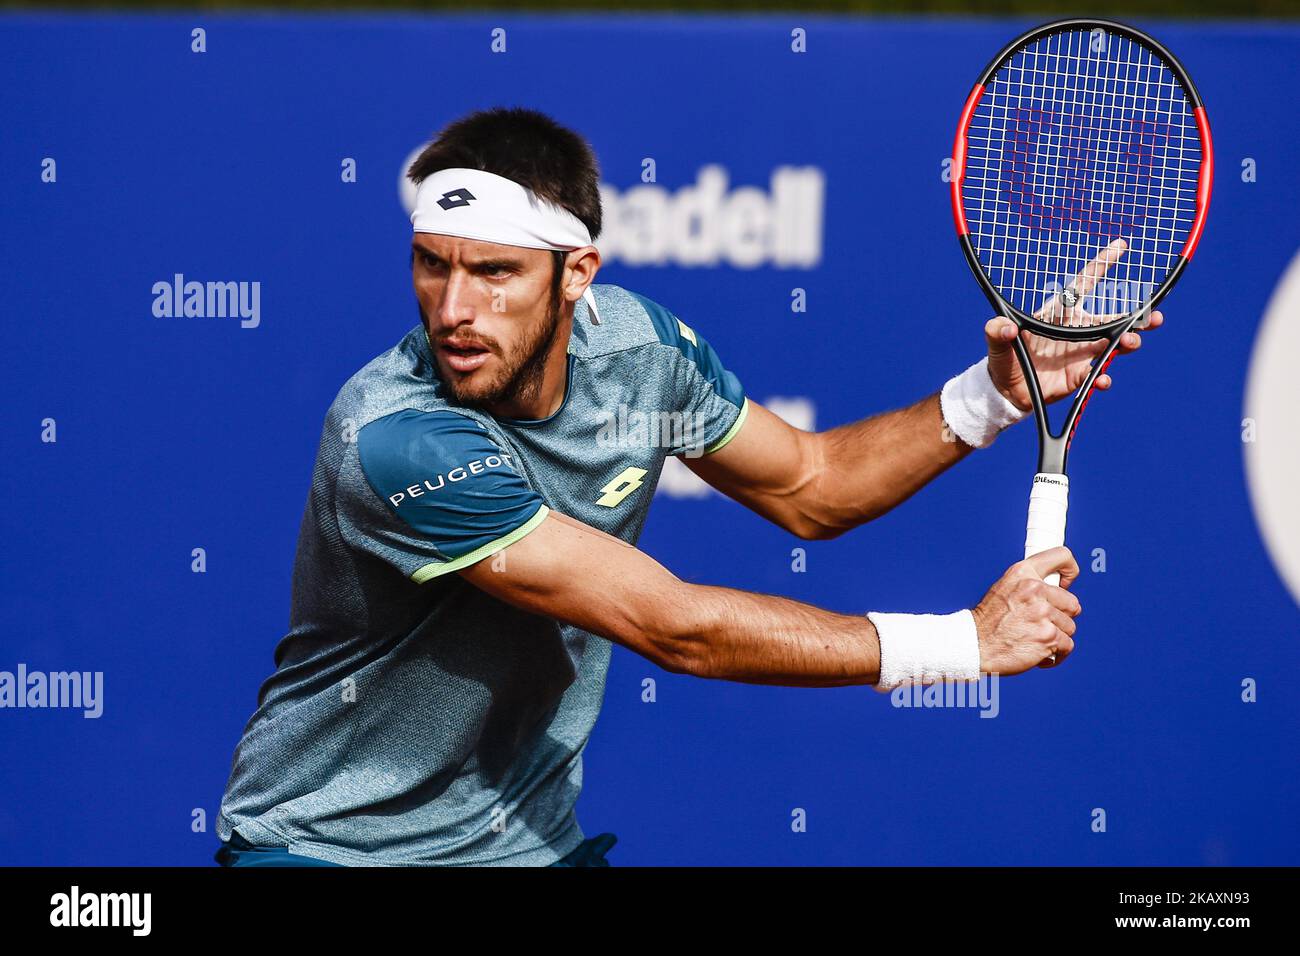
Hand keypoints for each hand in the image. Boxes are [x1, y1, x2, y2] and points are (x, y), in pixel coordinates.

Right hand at [972, 548, 1081, 675]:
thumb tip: (1055, 589)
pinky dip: (1057, 653)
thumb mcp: (1003, 588)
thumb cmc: (988, 621)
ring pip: (1070, 626)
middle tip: (1042, 623)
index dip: (1069, 570)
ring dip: (1057, 636)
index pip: (1061, 556)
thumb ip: (1028, 584)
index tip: (1066, 582)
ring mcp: (1042, 613)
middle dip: (1061, 615)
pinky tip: (1040, 653)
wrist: (973, 645)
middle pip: (1072, 602)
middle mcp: (1034, 589)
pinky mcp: (1048, 636)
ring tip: (1035, 638)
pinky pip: (1067, 645)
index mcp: (1023, 573)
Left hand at [985, 239, 1164, 410]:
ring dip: (1128, 343)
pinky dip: (1103, 378)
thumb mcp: (995, 341)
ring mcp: (1081, 354)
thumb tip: (1006, 327)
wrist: (1006, 390)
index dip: (1101, 264)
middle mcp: (1077, 332)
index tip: (1121, 245)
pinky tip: (1102, 380)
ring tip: (1131, 343)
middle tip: (1155, 317)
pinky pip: (1097, 376)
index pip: (1084, 284)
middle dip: (1139, 317)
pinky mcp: (1079, 376)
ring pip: (1114, 345)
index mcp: (1060, 313)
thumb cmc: (1004, 357)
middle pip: (1114, 319)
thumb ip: (996, 331)